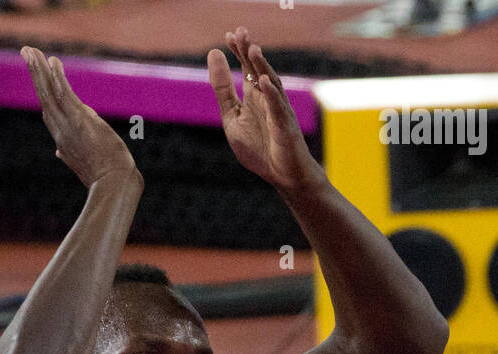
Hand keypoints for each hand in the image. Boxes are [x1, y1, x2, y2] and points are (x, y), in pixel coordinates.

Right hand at [21, 47, 139, 188]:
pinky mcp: (80, 122)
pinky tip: (52, 62)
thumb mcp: (84, 163)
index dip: (43, 89)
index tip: (39, 70)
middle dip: (35, 74)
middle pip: (44, 97)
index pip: (49, 110)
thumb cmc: (105, 177)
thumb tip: (58, 152)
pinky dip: (57, 79)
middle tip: (26, 51)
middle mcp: (61, 132)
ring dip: (39, 71)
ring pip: (49, 94)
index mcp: (63, 140)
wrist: (114, 186)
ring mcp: (69, 127)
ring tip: (31, 51)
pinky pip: (65, 96)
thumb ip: (69, 154)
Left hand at [208, 29, 320, 192]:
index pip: (246, 68)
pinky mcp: (284, 126)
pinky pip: (278, 108)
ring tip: (252, 50)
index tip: (228, 36)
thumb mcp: (232, 118)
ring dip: (261, 66)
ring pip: (270, 84)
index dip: (238, 52)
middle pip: (258, 70)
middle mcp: (267, 99)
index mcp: (253, 97)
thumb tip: (213, 55)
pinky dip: (271, 95)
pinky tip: (263, 82)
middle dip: (249, 52)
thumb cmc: (259, 148)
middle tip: (240, 33)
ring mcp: (278, 111)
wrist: (282, 175)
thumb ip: (223, 90)